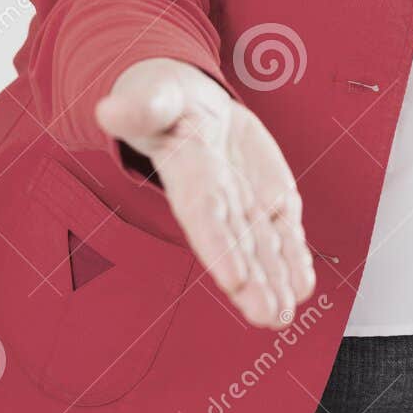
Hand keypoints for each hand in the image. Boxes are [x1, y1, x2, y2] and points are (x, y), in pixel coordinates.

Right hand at [95, 58, 315, 328]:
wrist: (191, 105)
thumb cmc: (164, 104)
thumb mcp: (153, 96)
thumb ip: (141, 106)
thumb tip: (109, 109)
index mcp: (189, 174)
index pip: (204, 216)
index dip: (219, 247)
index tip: (235, 279)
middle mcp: (218, 199)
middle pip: (237, 245)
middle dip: (253, 282)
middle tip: (269, 315)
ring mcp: (246, 203)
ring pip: (263, 248)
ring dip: (275, 282)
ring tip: (284, 315)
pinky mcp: (269, 197)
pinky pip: (284, 232)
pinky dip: (294, 259)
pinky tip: (303, 287)